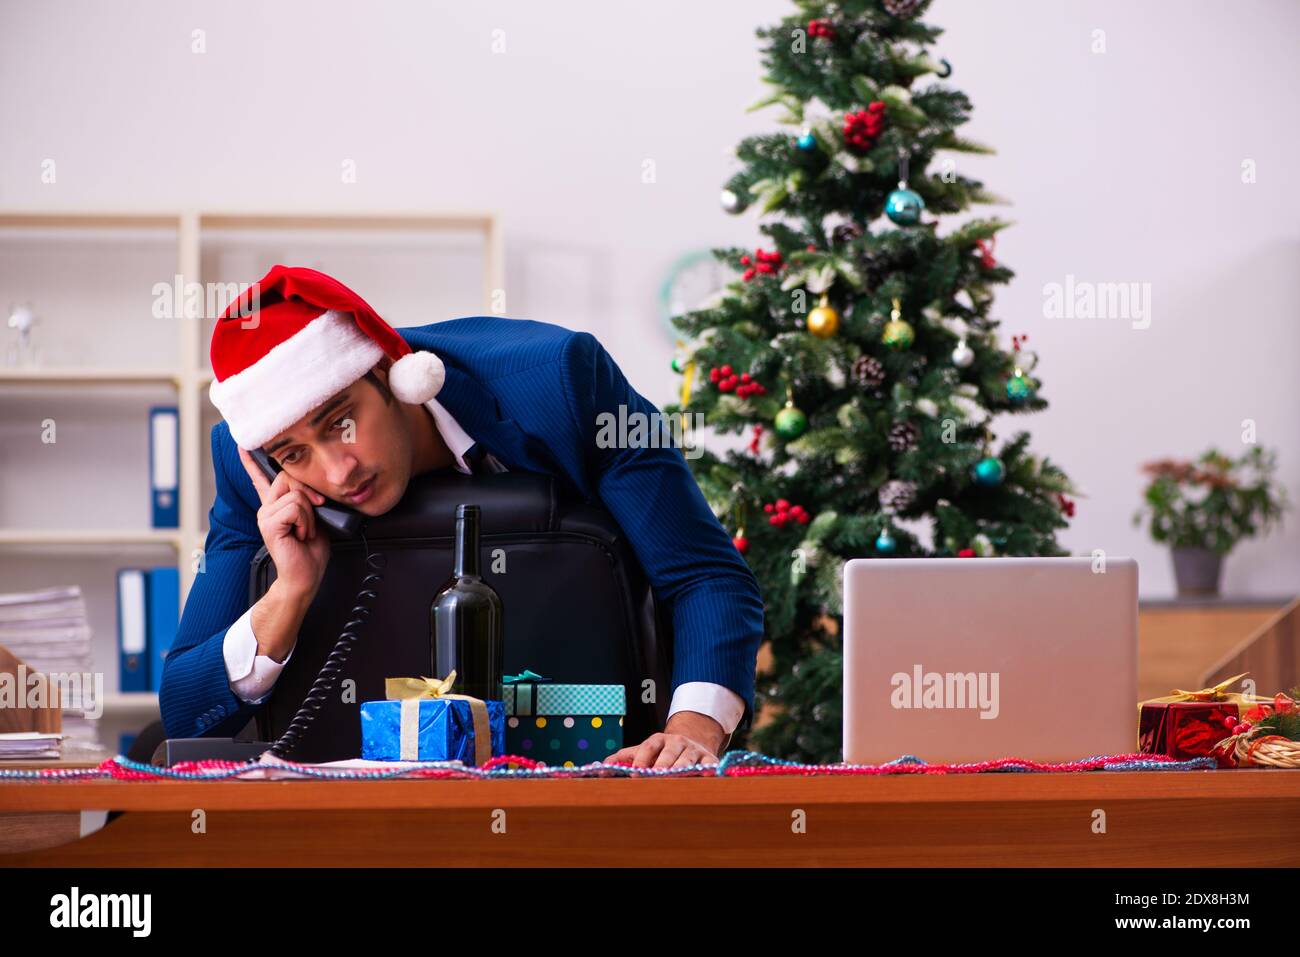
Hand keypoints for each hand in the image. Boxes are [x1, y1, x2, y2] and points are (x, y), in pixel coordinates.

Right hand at [238, 446, 331, 596]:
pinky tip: (300, 536)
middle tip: (314, 515)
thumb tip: (311, 489)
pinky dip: (306, 522)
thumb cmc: (310, 551)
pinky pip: (295, 508)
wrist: (305, 576)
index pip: (261, 479)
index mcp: (276, 505)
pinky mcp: (269, 524)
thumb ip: (307, 500)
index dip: (252, 461)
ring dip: (310, 516)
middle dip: (310, 494)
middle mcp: (267, 508)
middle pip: (290, 478)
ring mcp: (265, 515)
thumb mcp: (313, 518)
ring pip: (297, 495)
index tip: (244, 445)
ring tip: (304, 532)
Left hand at [602, 711, 724, 768]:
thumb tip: (600, 769)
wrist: (691, 743)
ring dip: (680, 769)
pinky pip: (710, 764)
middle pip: (669, 753)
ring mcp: (693, 750)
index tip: (635, 772)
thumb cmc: (661, 753)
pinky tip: (707, 776)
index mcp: (658, 740)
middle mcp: (677, 742)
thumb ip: (622, 758)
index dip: (642, 759)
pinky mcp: (708, 758)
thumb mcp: (643, 751)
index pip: (648, 747)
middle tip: (655, 777)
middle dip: (662, 765)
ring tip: (674, 779)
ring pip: (687, 760)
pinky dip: (709, 770)